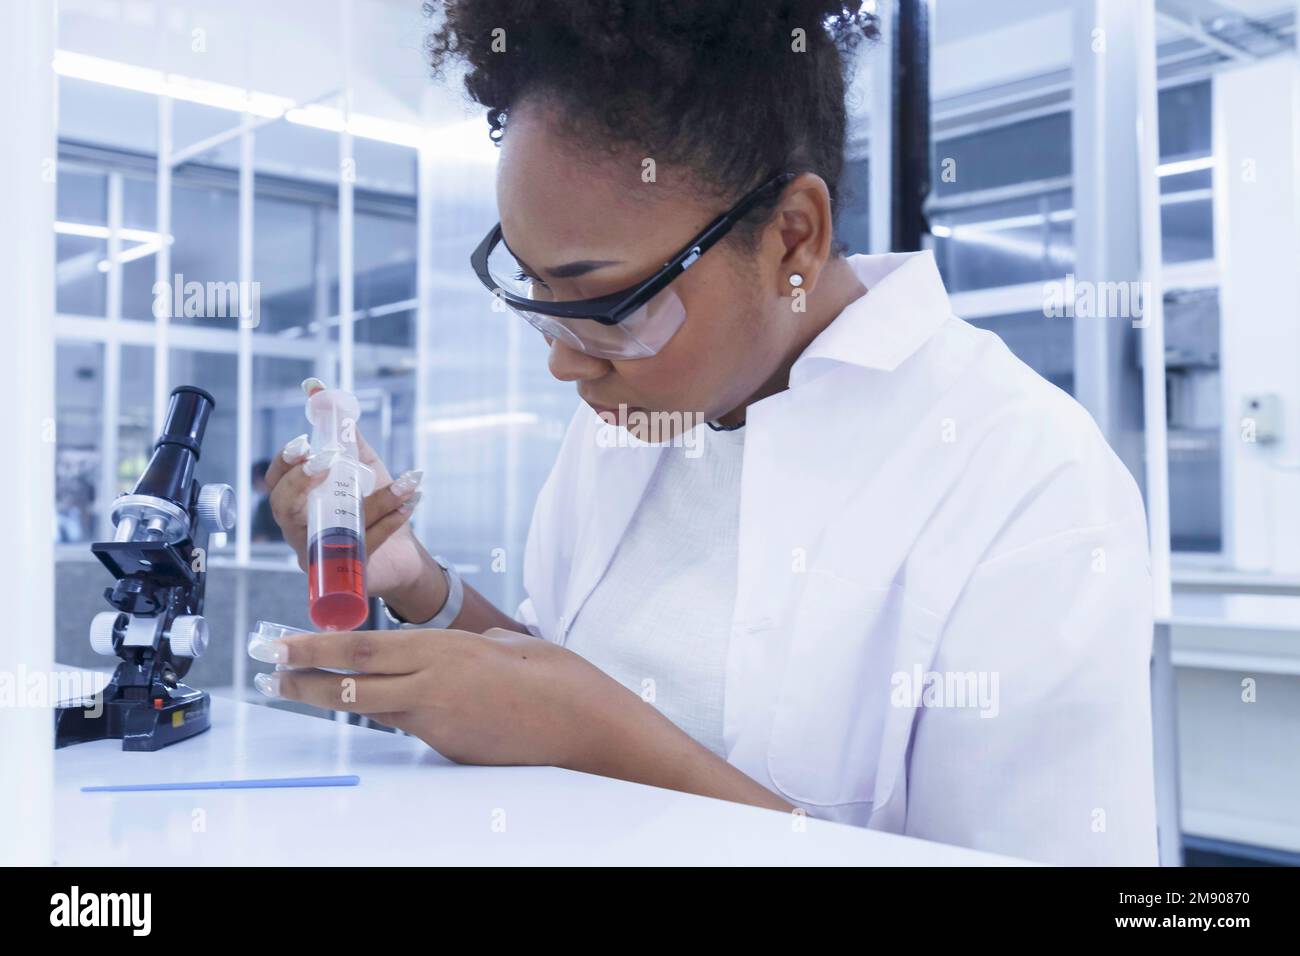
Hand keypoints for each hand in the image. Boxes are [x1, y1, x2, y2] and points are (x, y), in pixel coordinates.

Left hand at [251, 627, 606, 766]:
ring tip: (299, 689)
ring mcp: (439, 722)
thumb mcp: (507, 645)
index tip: (282, 644)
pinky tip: (379, 706)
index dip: (316, 648)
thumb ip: (469, 647)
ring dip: (334, 697)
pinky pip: (411, 726)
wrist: (583, 725)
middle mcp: (432, 686)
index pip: (363, 648)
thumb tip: (452, 654)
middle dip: (306, 675)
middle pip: (354, 681)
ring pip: (374, 706)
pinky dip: (391, 713)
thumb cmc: (556, 676)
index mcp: (444, 651)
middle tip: (270, 669)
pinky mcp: (450, 749)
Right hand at [264, 392, 425, 598]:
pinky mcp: (349, 570)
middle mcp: (301, 529)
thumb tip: (320, 389)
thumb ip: (343, 434)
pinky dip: (391, 521)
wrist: (402, 553)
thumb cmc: (373, 506)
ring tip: (407, 481)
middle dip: (302, 483)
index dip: (284, 464)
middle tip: (329, 462)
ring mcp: (322, 553)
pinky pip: (366, 545)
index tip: (303, 444)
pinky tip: (412, 500)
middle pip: (284, 508)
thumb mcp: (361, 466)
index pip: (276, 482)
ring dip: (373, 501)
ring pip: (333, 526)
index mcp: (300, 501)